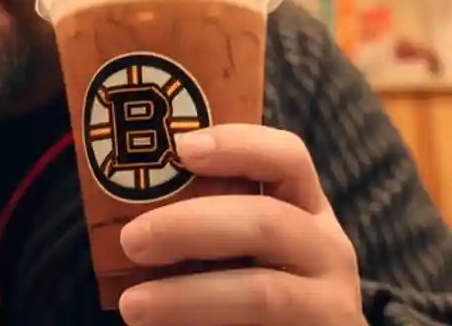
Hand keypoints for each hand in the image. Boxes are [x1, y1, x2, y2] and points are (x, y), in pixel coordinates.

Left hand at [116, 124, 362, 324]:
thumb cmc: (251, 286)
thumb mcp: (241, 246)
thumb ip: (204, 220)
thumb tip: (123, 204)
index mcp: (305, 208)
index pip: (286, 157)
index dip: (237, 145)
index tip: (181, 148)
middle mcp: (326, 249)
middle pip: (266, 221)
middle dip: (190, 226)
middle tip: (131, 240)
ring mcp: (328, 303)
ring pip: (262, 293)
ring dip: (187, 297)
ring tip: (132, 306)